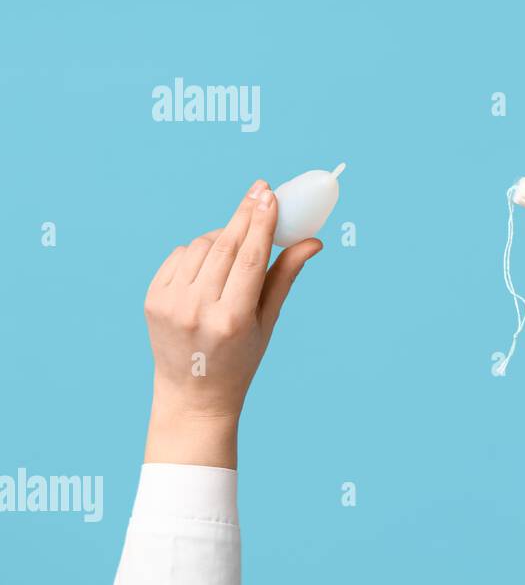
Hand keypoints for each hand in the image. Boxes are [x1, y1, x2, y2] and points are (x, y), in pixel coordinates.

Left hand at [143, 180, 322, 467]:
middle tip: (260, 191)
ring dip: (223, 235)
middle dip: (244, 215)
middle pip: (224, 246)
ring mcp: (170, 305)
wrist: (193, 393)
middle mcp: (197, 310)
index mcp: (232, 319)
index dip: (261, 223)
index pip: (249, 258)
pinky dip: (198, 250)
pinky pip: (179, 256)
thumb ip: (285, 276)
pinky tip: (211, 262)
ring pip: (201, 246)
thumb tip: (313, 241)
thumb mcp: (268, 321)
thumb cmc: (241, 357)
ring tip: (238, 241)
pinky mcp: (152, 300)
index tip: (270, 195)